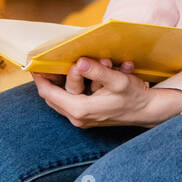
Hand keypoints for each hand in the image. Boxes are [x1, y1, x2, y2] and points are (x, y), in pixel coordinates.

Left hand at [32, 58, 181, 127]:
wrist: (148, 111)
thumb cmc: (134, 96)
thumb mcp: (117, 80)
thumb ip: (97, 71)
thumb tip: (80, 61)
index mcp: (80, 109)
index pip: (48, 93)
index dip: (39, 78)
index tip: (33, 64)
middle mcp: (78, 117)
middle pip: (51, 97)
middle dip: (49, 79)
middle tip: (47, 62)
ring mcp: (82, 119)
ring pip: (60, 99)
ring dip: (61, 82)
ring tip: (65, 66)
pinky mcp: (87, 117)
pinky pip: (70, 101)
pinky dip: (70, 88)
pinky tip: (78, 76)